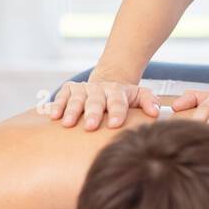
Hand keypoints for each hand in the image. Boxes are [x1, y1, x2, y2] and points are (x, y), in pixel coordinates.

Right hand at [41, 78, 159, 129]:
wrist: (107, 82)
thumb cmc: (124, 98)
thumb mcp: (139, 96)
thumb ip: (149, 101)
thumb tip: (155, 112)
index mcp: (117, 91)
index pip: (118, 101)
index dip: (117, 112)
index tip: (115, 124)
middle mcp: (99, 89)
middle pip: (96, 100)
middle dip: (93, 113)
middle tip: (91, 126)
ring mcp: (83, 89)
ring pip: (77, 98)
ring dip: (72, 110)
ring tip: (68, 123)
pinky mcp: (70, 89)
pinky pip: (62, 95)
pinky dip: (57, 105)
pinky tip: (54, 116)